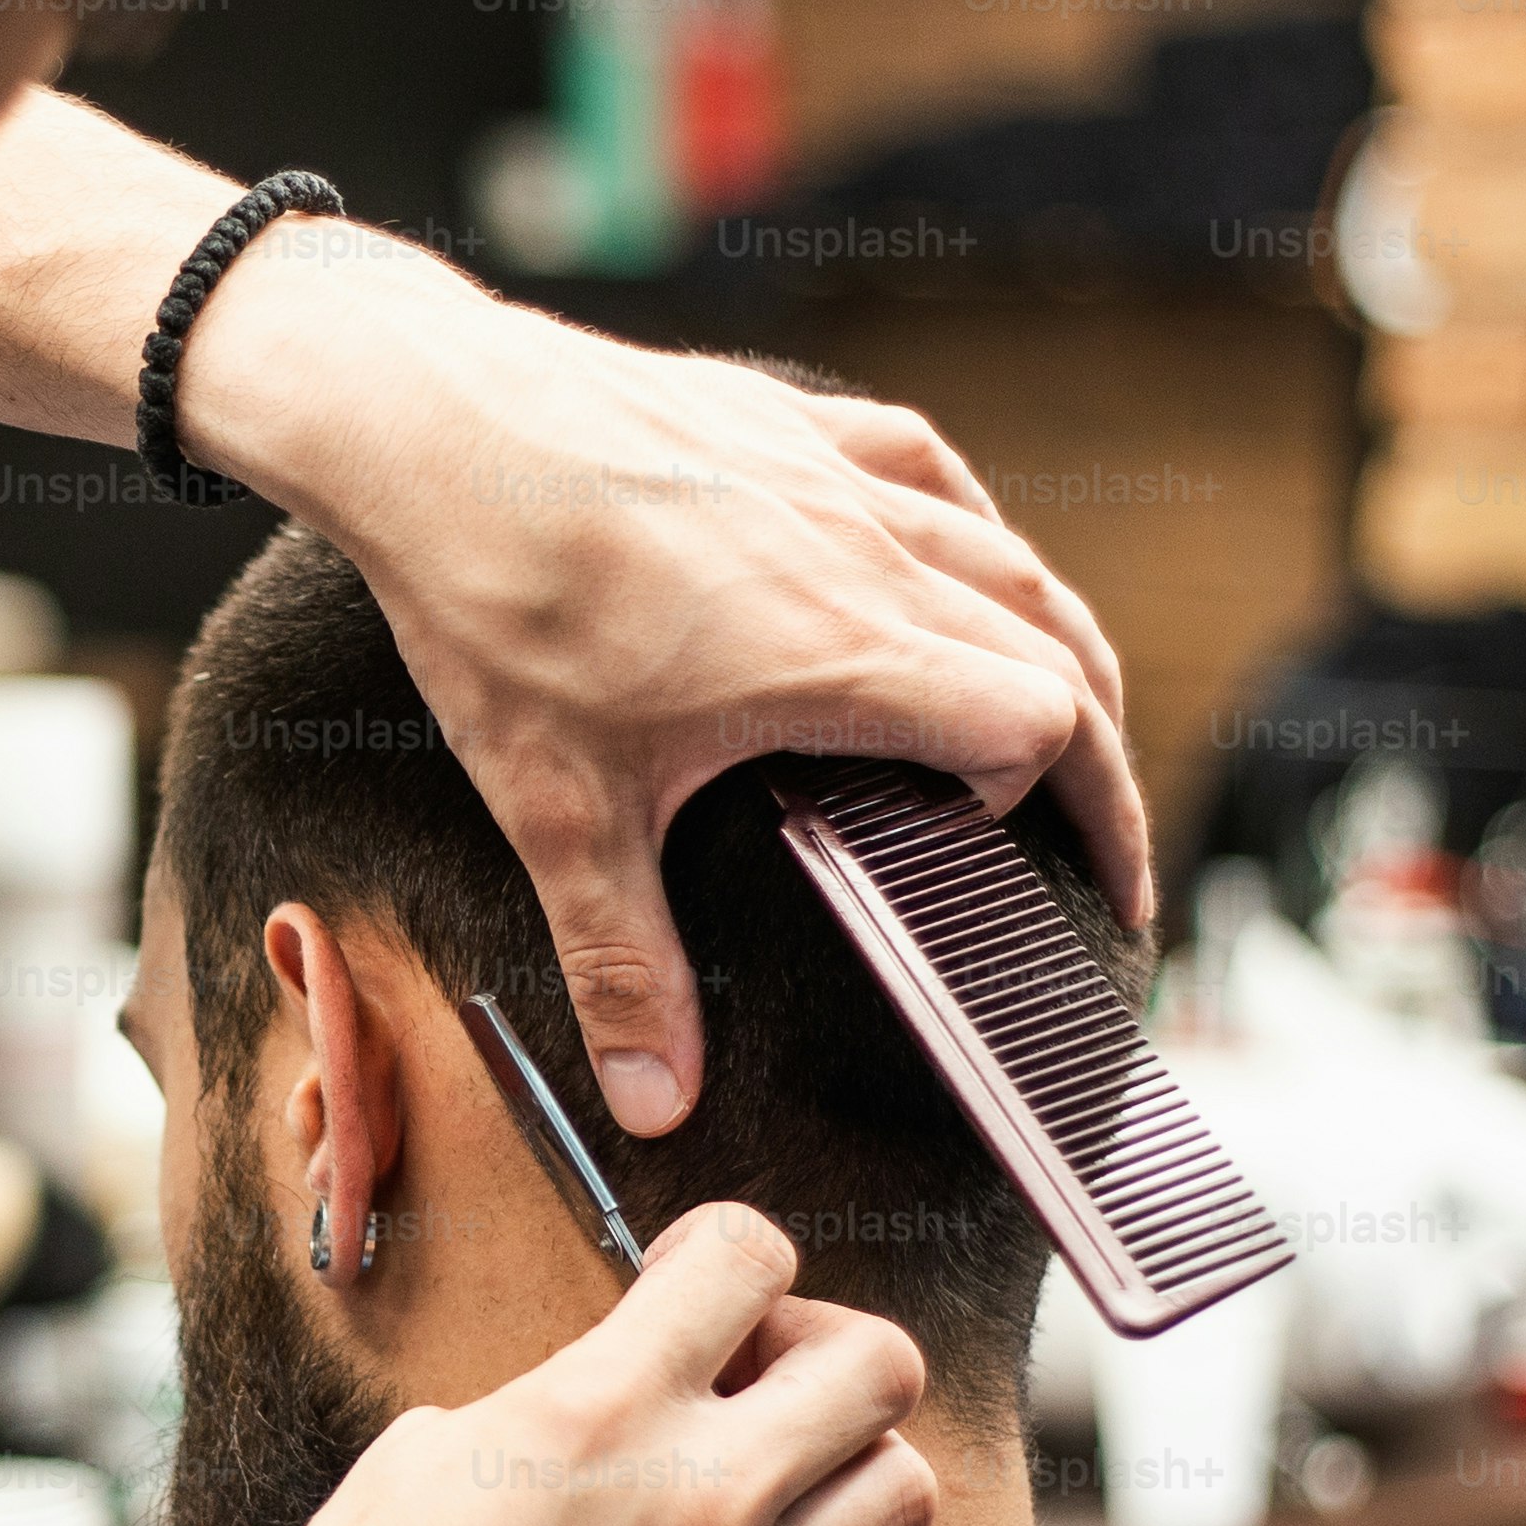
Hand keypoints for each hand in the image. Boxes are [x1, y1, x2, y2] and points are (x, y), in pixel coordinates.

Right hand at [172, 1204, 930, 1525]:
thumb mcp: (424, 1454)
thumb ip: (549, 1408)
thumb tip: (602, 1409)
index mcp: (600, 1408)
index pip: (748, 1256)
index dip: (723, 1247)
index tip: (689, 1278)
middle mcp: (696, 1497)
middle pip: (878, 1366)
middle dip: (824, 1344)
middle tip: (750, 1373)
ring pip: (903, 1496)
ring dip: (855, 1468)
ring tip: (776, 1478)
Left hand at [188, 244, 1152, 1132]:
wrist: (429, 425)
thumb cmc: (498, 601)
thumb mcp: (561, 810)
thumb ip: (624, 963)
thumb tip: (656, 1100)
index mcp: (845, 656)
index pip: (1041, 726)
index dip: (1061, 807)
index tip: (1022, 872)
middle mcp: (868, 556)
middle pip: (1057, 649)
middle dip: (1096, 756)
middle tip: (1097, 838)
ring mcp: (833, 478)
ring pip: (1007, 558)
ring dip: (1055, 643)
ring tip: (1067, 715)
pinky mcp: (785, 426)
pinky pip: (927, 470)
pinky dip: (970, 529)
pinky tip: (959, 558)